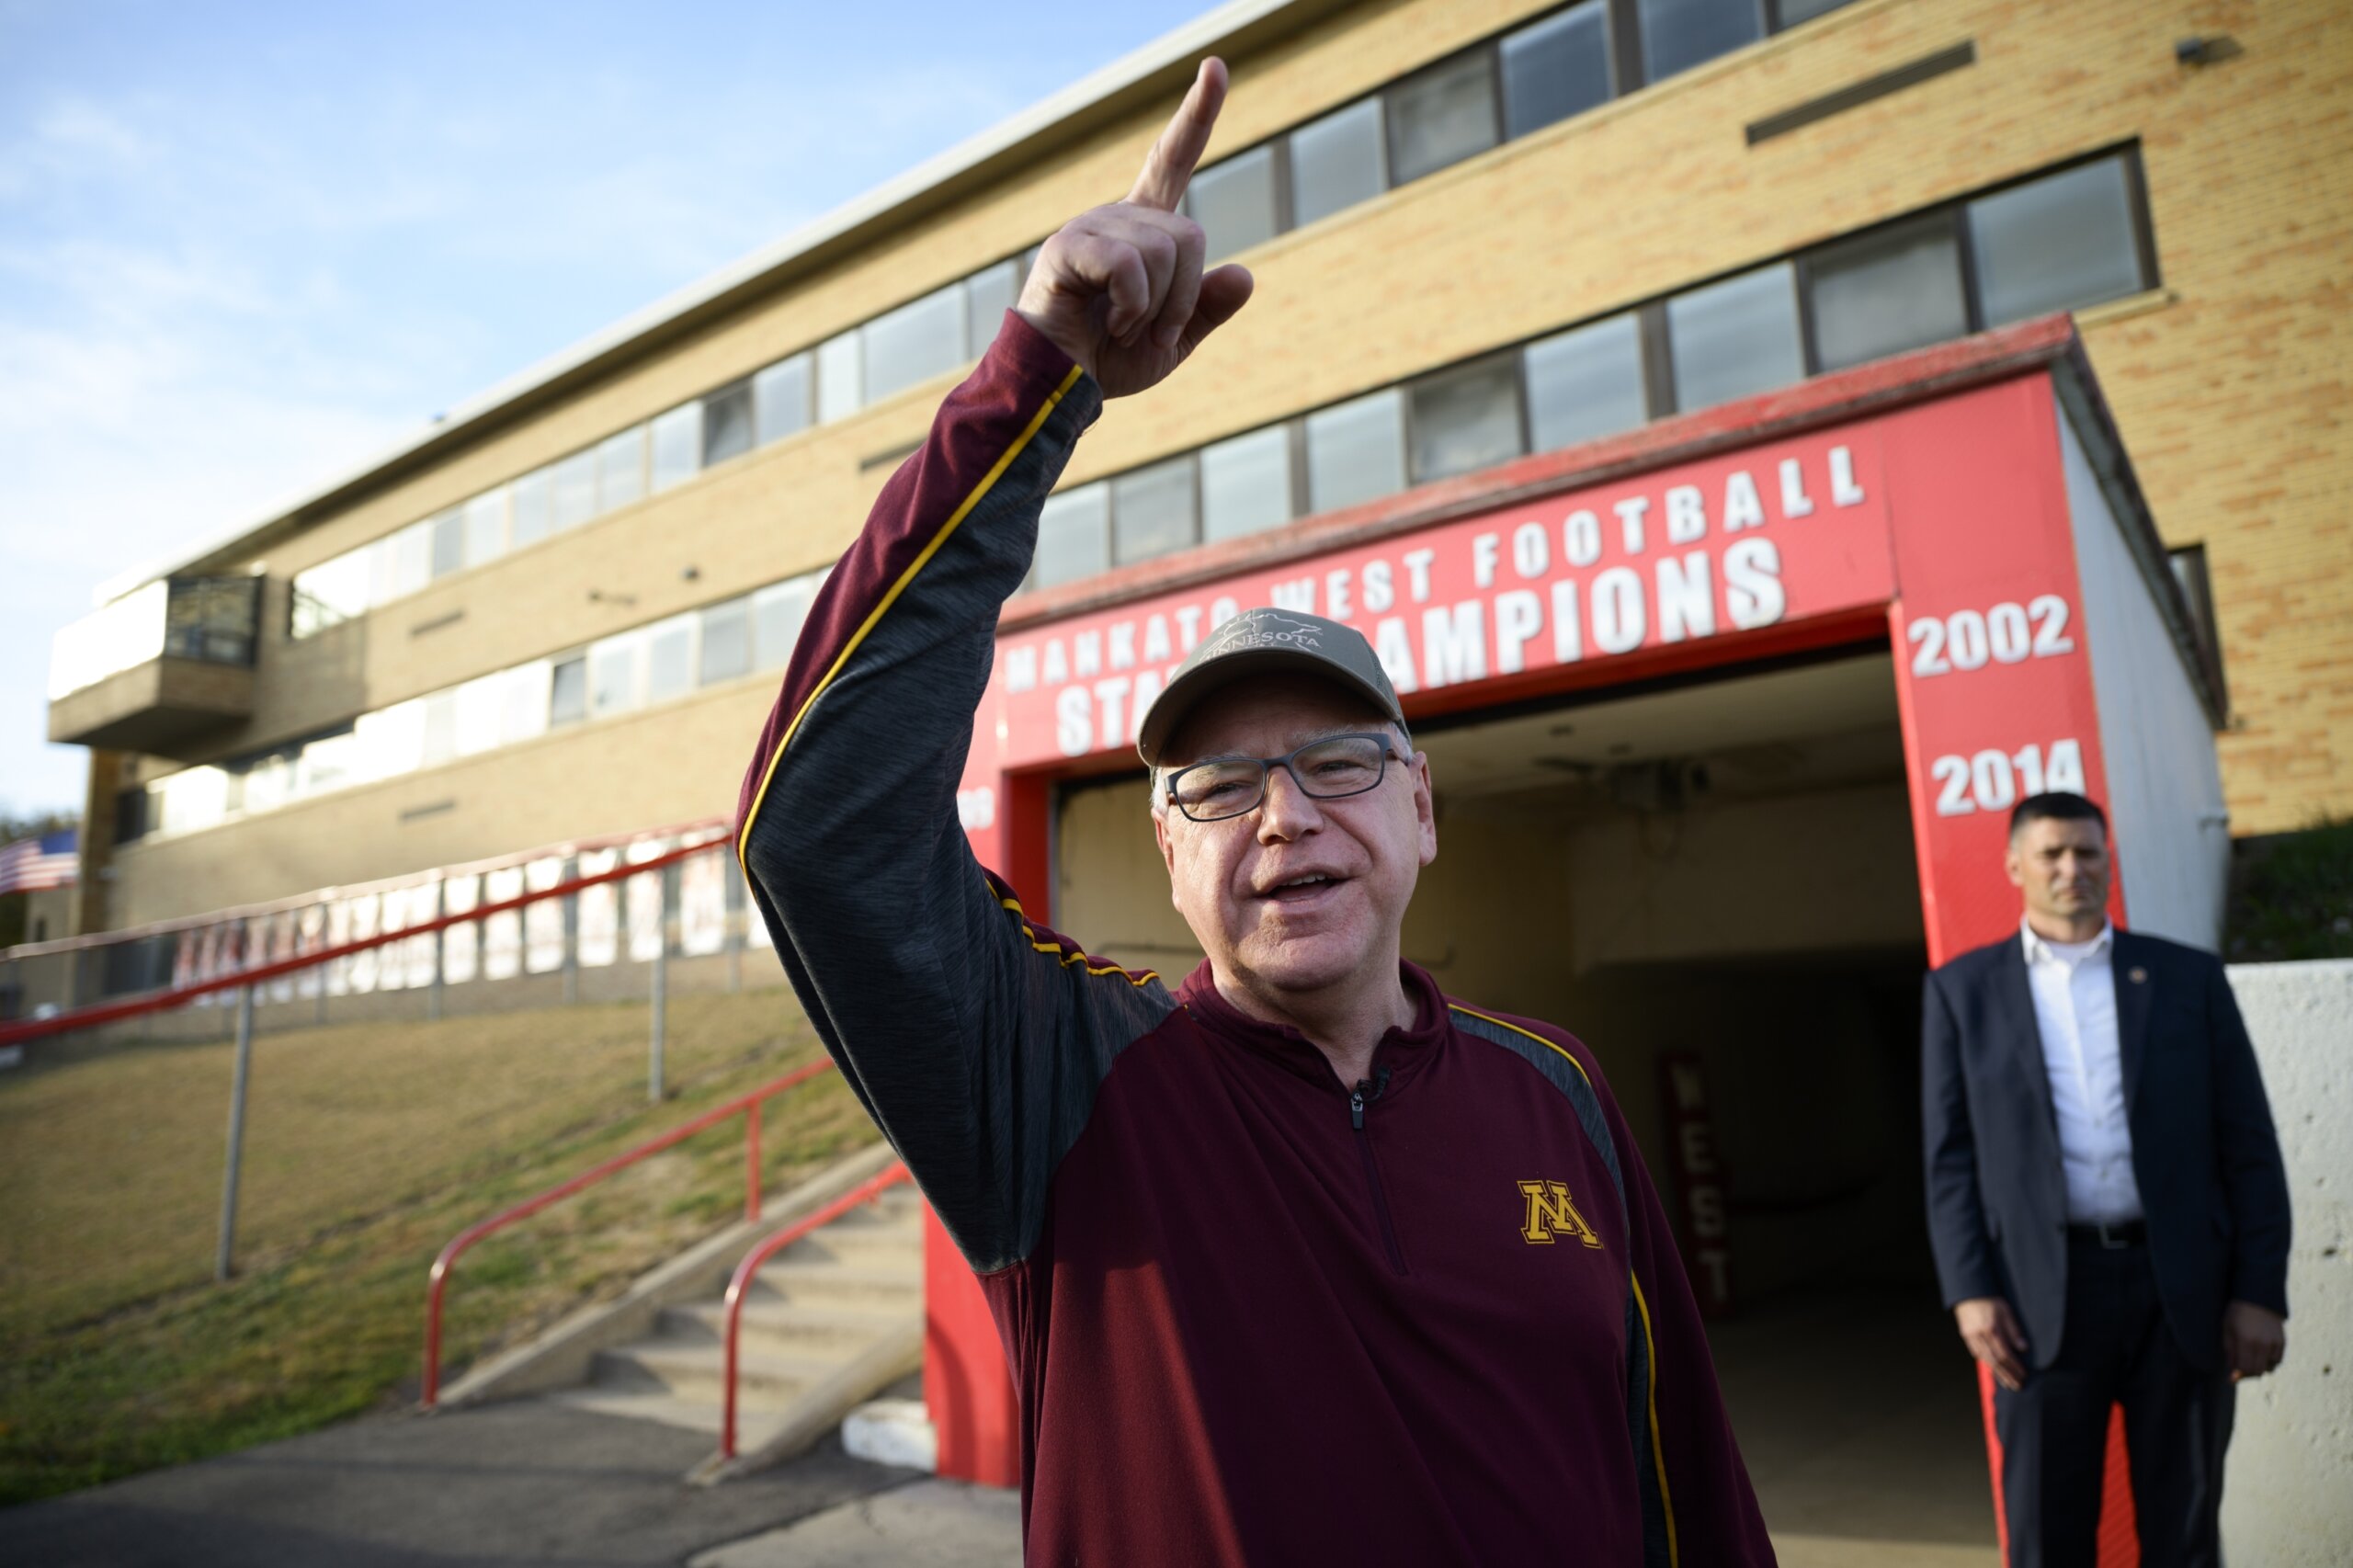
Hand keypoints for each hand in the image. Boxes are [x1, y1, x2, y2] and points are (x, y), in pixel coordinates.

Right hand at [1014, 58, 1254, 398]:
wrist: (1061, 387)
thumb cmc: (1109, 360)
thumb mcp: (1174, 339)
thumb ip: (1208, 308)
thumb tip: (1244, 275)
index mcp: (1144, 228)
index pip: (1174, 159)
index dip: (1198, 114)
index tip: (1215, 65)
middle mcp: (1118, 217)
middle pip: (1191, 236)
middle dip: (1185, 296)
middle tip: (1152, 330)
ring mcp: (1091, 227)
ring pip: (1166, 253)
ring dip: (1158, 309)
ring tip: (1124, 328)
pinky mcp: (1069, 247)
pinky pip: (1132, 267)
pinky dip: (1134, 308)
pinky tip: (1109, 324)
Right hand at [1954, 1297, 2028, 1390]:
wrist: (1969, 1291)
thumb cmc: (1989, 1300)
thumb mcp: (2006, 1311)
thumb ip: (2014, 1330)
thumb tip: (2023, 1349)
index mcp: (1992, 1330)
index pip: (2005, 1354)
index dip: (2015, 1367)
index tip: (2023, 1375)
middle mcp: (1980, 1336)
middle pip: (1995, 1362)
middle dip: (2007, 1375)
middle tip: (2017, 1386)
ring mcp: (1971, 1337)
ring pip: (1986, 1360)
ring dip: (1997, 1374)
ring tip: (2007, 1383)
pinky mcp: (1966, 1336)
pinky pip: (1977, 1354)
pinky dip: (1987, 1364)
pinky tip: (1994, 1370)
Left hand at [2222, 1300, 2284, 1381]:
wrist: (2257, 1297)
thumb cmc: (2236, 1312)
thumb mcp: (2227, 1329)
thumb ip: (2230, 1351)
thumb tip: (2232, 1370)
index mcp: (2246, 1341)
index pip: (2245, 1369)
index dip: (2238, 1375)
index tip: (2231, 1378)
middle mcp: (2263, 1344)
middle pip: (2258, 1371)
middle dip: (2247, 1374)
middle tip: (2240, 1371)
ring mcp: (2275, 1343)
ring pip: (2269, 1368)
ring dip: (2259, 1368)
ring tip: (2250, 1360)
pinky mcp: (2282, 1341)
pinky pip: (2277, 1360)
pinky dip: (2269, 1362)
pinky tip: (2260, 1355)